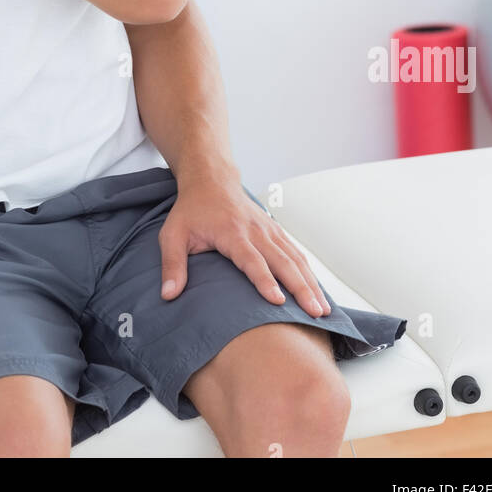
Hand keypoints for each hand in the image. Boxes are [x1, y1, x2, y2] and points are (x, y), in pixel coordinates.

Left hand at [158, 167, 332, 316]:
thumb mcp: (173, 234)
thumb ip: (172, 264)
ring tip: (323, 310)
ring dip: (310, 283)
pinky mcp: (274, 231)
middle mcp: (255, 231)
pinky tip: (318, 291)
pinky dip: (309, 272)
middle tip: (314, 312)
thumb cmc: (192, 210)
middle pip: (282, 261)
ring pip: (294, 258)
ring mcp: (268, 230)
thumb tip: (168, 295)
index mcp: (231, 232)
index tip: (277, 301)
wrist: (211, 179)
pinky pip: (295, 252)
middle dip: (300, 288)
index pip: (251, 260)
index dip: (264, 280)